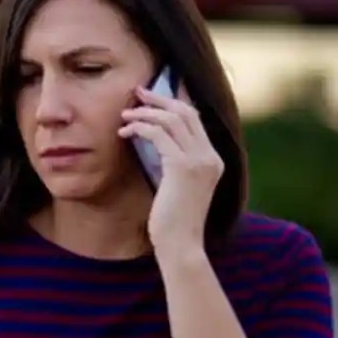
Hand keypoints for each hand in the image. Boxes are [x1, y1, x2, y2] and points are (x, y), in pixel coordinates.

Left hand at [118, 84, 223, 254]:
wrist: (181, 245)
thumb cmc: (173, 222)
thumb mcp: (178, 188)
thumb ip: (174, 165)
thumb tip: (156, 145)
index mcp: (213, 160)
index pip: (195, 119)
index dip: (174, 103)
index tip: (152, 96)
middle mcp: (211, 156)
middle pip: (187, 112)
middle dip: (160, 99)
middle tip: (137, 93)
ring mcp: (199, 161)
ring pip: (172, 119)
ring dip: (145, 113)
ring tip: (125, 115)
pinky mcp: (182, 167)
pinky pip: (159, 135)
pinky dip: (140, 128)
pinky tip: (124, 132)